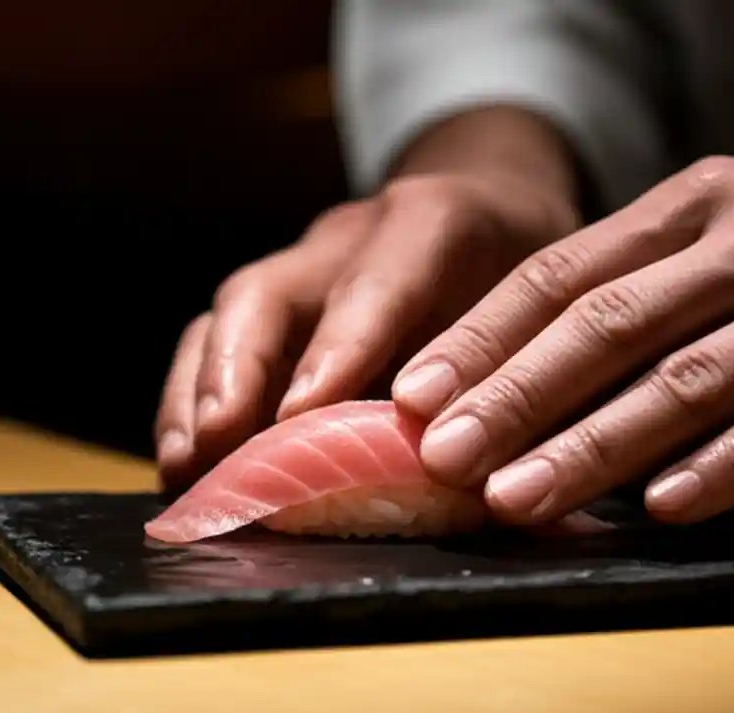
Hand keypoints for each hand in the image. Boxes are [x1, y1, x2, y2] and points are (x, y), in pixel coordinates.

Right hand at [154, 170, 577, 488]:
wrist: (498, 210)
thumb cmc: (530, 281)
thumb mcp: (547, 313)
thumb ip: (512, 379)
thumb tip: (477, 480)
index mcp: (440, 224)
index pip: (384, 279)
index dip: (343, 344)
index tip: (302, 416)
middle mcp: (354, 236)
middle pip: (274, 291)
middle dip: (238, 371)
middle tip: (220, 443)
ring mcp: (308, 265)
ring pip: (231, 314)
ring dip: (200, 394)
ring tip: (186, 466)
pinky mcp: (281, 299)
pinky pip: (217, 340)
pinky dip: (196, 401)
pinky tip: (188, 461)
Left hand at [392, 156, 733, 527]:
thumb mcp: (730, 249)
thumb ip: (638, 296)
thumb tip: (510, 378)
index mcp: (697, 205)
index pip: (564, 271)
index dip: (484, 336)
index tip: (413, 394)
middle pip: (611, 323)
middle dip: (516, 395)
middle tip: (442, 454)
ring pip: (689, 379)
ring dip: (596, 444)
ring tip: (521, 496)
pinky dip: (726, 467)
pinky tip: (663, 508)